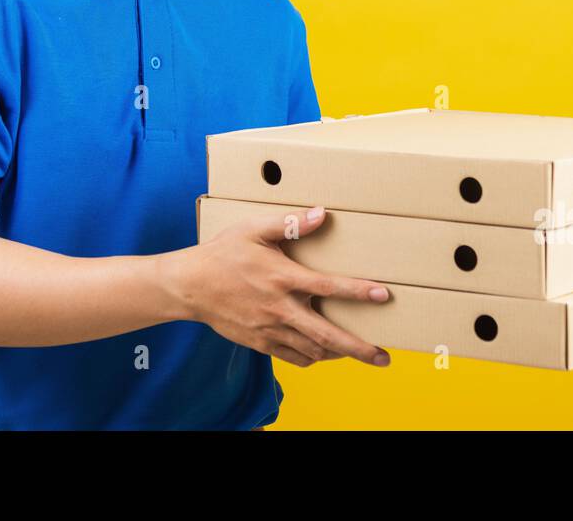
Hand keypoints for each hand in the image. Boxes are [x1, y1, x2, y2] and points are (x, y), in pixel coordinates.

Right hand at [171, 205, 391, 367]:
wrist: (189, 286)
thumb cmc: (223, 253)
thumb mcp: (253, 229)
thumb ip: (290, 224)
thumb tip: (321, 214)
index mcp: (282, 277)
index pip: (329, 286)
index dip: (358, 291)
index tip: (383, 295)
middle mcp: (280, 308)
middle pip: (327, 335)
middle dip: (359, 348)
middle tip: (383, 357)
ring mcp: (269, 329)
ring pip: (313, 351)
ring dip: (339, 355)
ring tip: (358, 354)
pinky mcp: (260, 343)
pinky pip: (293, 358)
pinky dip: (312, 358)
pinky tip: (323, 354)